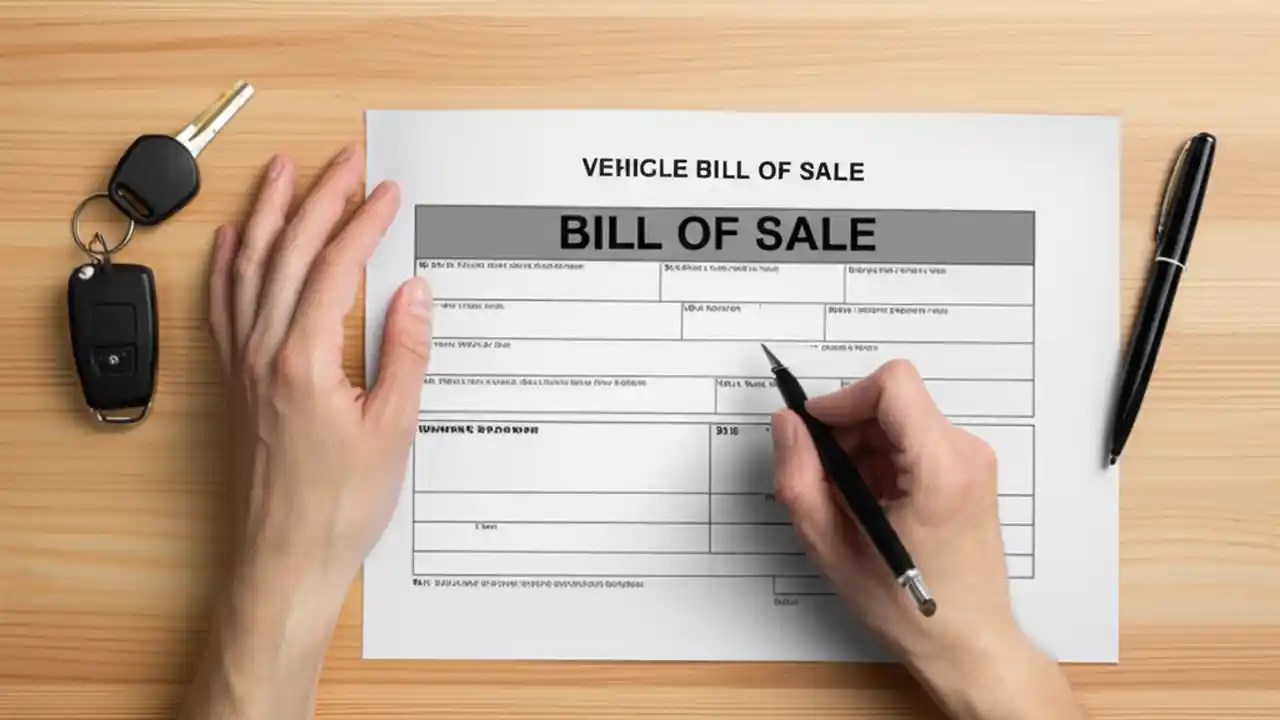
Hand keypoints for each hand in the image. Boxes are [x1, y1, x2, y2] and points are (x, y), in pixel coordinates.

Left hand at [182, 145, 431, 719]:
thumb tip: (414, 291)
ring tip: (281, 172)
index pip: (335, 266)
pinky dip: (227, 264)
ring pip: (247, 268)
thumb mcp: (393, 429)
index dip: (363, 221)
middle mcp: (263, 352)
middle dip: (318, 197)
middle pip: (288, 252)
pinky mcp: (233, 382)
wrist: (284, 559)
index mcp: (305, 360)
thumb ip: (405, 352)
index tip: (387, 192)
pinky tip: (232, 241)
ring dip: (266, 214)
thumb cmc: (338, 507)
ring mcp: (241, 365)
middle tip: (345, 160)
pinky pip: (222, 305)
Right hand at [771, 360, 1084, 719]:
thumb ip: (800, 477)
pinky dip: (881, 462)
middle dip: (846, 432)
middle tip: (825, 480)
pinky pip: (912, 440)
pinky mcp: (967, 470)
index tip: (815, 427)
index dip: (843, 398)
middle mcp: (965, 455)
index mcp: (941, 469)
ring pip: (897, 420)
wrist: (967, 642)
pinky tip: (873, 505)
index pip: (893, 384)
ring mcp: (971, 461)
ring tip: (851, 503)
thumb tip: (789, 425)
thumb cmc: (910, 606)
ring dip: (861, 450)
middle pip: (890, 402)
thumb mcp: (832, 546)